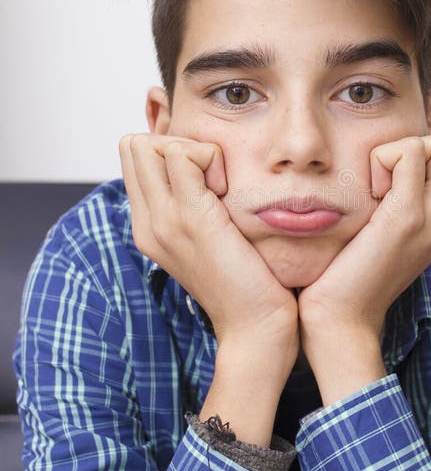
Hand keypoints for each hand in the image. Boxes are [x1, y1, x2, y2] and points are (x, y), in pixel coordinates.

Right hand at [119, 134, 298, 375]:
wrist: (255, 326)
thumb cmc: (246, 281)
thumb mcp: (210, 239)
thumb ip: (197, 207)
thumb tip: (206, 173)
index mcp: (148, 227)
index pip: (134, 156)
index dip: (170, 151)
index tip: (205, 181)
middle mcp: (147, 223)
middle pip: (136, 144)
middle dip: (176, 144)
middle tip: (212, 178)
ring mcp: (164, 220)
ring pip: (155, 143)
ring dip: (194, 151)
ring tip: (221, 187)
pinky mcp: (190, 217)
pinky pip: (183, 155)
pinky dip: (211, 158)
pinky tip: (229, 190)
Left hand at [298, 128, 430, 403]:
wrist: (341, 318)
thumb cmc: (349, 269)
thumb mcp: (384, 227)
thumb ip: (400, 195)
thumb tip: (395, 156)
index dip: (426, 147)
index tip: (392, 178)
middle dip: (419, 143)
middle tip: (384, 180)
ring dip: (399, 151)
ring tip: (375, 189)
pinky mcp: (408, 216)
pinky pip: (411, 151)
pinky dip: (382, 158)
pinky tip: (367, 191)